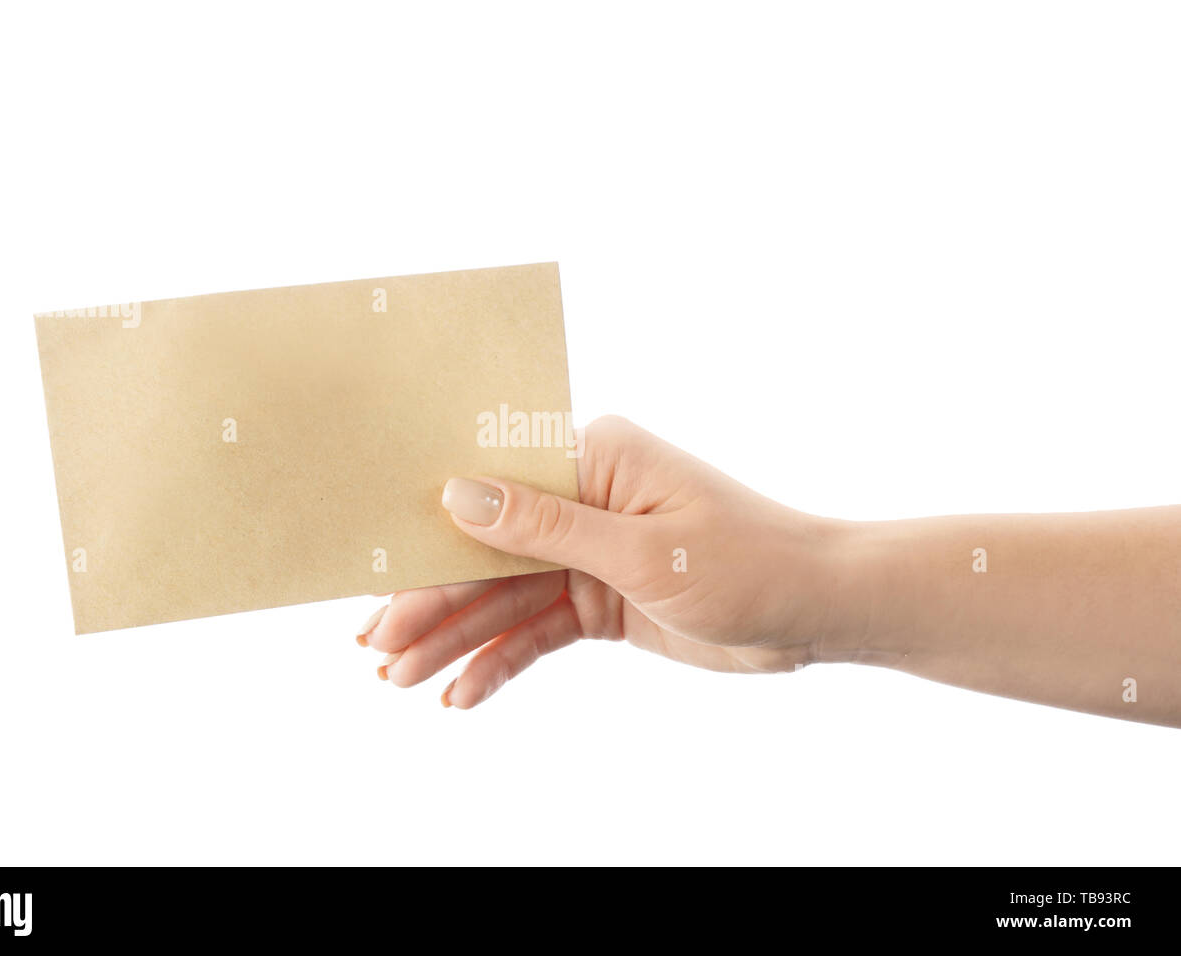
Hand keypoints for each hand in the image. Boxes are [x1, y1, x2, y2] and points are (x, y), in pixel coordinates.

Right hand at [358, 416, 861, 707]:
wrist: (819, 610)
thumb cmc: (750, 560)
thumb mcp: (644, 549)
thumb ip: (546, 526)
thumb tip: (456, 493)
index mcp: (592, 458)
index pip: (492, 494)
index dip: (430, 541)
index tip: (376, 582)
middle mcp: (583, 497)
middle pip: (488, 551)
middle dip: (432, 601)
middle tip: (377, 648)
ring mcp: (590, 550)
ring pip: (506, 596)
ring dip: (457, 637)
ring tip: (402, 679)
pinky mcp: (600, 598)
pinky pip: (537, 629)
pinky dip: (501, 658)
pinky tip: (461, 692)